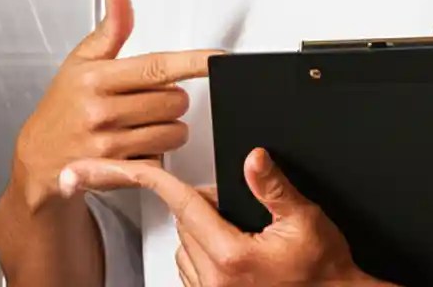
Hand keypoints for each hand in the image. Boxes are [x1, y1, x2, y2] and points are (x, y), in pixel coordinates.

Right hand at [12, 0, 221, 210]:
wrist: (39, 158)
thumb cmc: (63, 106)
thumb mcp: (81, 62)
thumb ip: (110, 30)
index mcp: (96, 79)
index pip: (156, 67)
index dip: (193, 62)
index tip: (218, 58)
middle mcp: (101, 111)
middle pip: (174, 101)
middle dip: (173, 99)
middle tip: (152, 100)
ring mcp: (109, 146)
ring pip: (173, 132)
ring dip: (169, 127)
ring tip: (145, 124)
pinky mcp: (116, 174)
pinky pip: (161, 160)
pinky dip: (157, 154)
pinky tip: (137, 147)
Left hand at [61, 148, 387, 285]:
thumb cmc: (325, 274)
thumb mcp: (307, 222)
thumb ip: (274, 188)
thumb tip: (253, 158)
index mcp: (232, 257)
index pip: (181, 204)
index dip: (146, 176)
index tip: (107, 169)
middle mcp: (215, 281)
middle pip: (185, 221)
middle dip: (205, 204)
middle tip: (242, 209)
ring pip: (185, 244)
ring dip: (204, 229)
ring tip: (247, 235)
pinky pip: (193, 267)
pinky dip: (206, 251)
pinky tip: (238, 252)